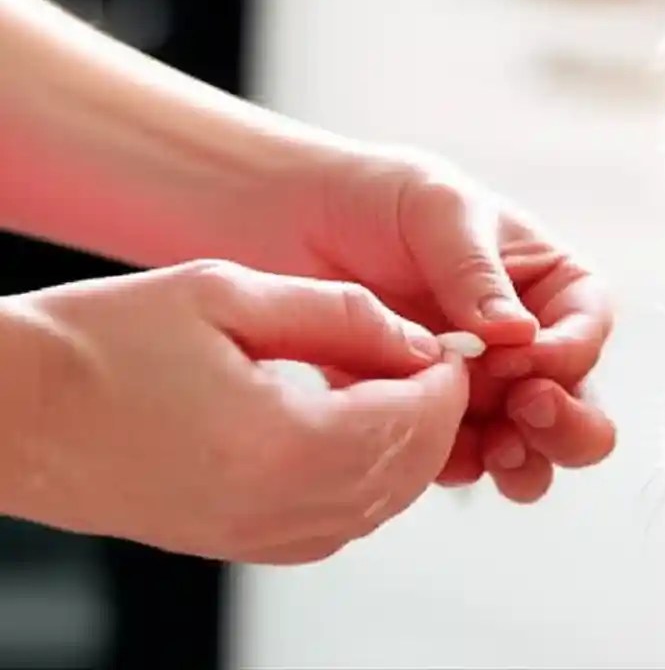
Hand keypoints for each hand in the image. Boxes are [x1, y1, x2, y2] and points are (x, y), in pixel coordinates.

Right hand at [0, 259, 467, 563]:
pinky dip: (367, 481)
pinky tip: (352, 432)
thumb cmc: (104, 340)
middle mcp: (278, 506)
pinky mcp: (238, 544)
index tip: (448, 342)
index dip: (446, 380)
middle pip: (409, 470)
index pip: (414, 421)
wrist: (15, 410)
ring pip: (380, 504)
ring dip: (407, 448)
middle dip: (437, 415)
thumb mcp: (228, 294)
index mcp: (282, 442)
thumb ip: (339, 314)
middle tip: (430, 361)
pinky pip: (338, 524)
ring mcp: (257, 536)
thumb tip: (418, 340)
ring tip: (394, 387)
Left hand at [288, 147, 615, 502]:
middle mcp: (522, 344)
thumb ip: (477, 273)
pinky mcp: (425, 419)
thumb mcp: (436, 208)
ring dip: (524, 460)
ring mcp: (477, 389)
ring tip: (497, 450)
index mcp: (545, 283)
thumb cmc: (371, 196)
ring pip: (530, 448)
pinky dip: (451, 465)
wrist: (283, 222)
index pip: (587, 327)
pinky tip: (427, 448)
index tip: (521, 357)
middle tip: (527, 413)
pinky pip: (456, 461)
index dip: (569, 353)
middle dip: (567, 423)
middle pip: (578, 402)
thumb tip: (518, 333)